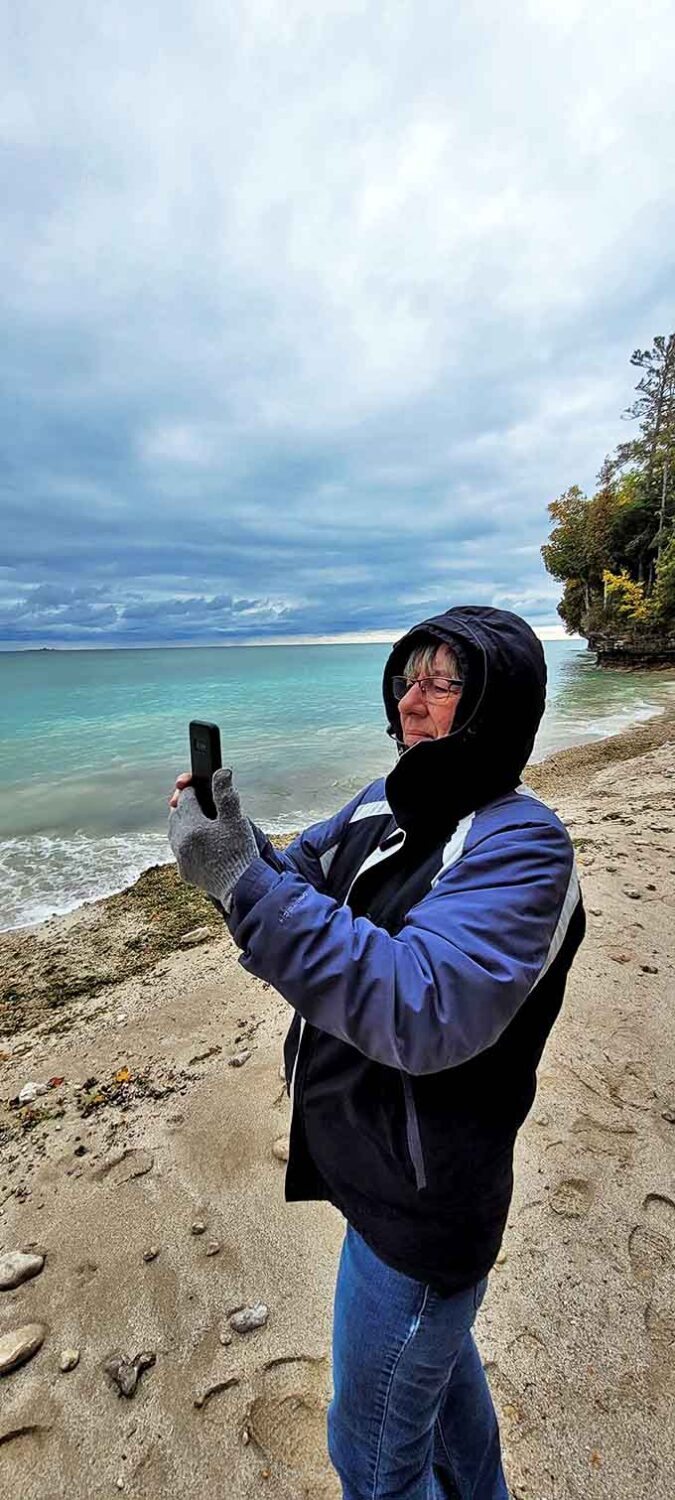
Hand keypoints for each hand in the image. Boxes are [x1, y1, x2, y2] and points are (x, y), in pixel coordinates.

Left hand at [167, 768, 258, 904]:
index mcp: (192, 826)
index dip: (191, 787)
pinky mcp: (185, 872)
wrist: (241, 889)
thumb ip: (225, 794)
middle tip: (195, 798)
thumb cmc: (240, 853)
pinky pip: (179, 850)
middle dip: (184, 804)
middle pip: (176, 814)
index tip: (196, 783)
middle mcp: (181, 842)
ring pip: (175, 832)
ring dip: (183, 822)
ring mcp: (181, 858)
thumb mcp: (236, 820)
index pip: (185, 798)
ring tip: (197, 818)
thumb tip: (220, 772)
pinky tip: (199, 840)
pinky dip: (186, 841)